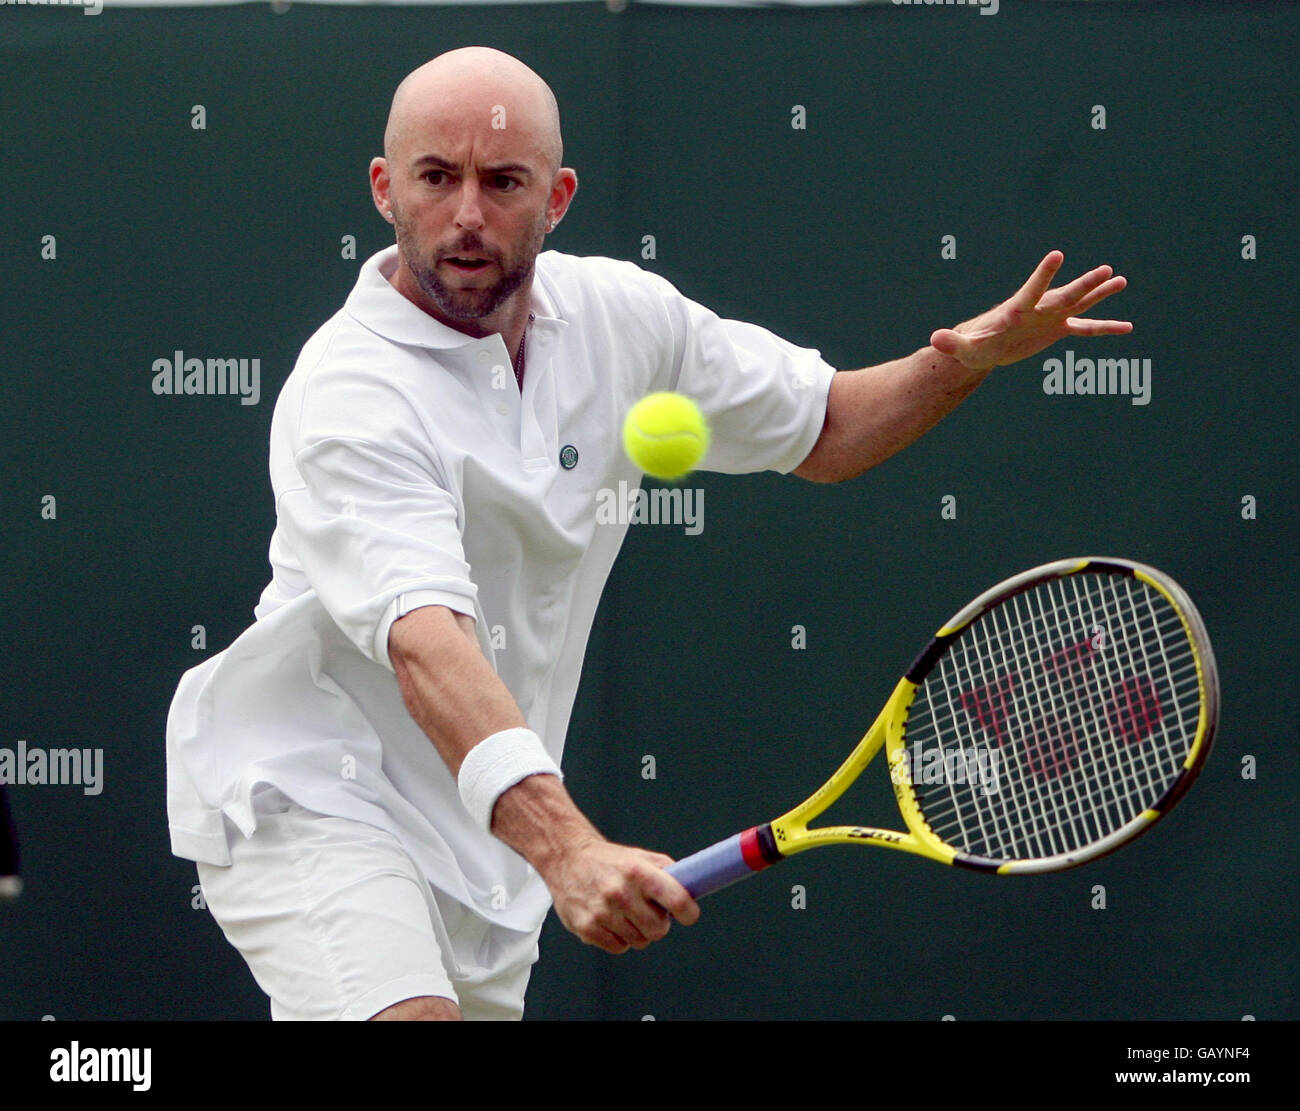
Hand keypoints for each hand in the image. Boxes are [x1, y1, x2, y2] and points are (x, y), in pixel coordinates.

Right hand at [537, 833, 699, 953]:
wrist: (567, 859)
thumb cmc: (610, 861)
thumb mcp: (641, 857)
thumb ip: (668, 873)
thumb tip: (692, 892)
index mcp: (638, 872)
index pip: (676, 899)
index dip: (688, 912)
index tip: (688, 914)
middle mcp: (620, 892)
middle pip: (659, 930)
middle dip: (658, 924)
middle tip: (648, 911)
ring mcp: (602, 912)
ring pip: (639, 941)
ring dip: (637, 930)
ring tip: (624, 912)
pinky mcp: (587, 928)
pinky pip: (619, 948)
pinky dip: (618, 938)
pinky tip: (610, 919)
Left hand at [929, 251, 1131, 371]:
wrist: (984, 347)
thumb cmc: (971, 346)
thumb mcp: (963, 348)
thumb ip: (951, 343)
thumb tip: (935, 339)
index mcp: (1017, 310)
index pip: (1032, 290)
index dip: (1044, 274)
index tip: (1058, 255)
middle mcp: (1038, 309)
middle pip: (1064, 295)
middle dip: (1084, 285)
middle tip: (1106, 270)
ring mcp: (1049, 318)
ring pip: (1079, 304)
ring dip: (1099, 294)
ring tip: (1121, 280)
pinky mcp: (1056, 331)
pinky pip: (1085, 330)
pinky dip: (1104, 328)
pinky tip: (1127, 328)